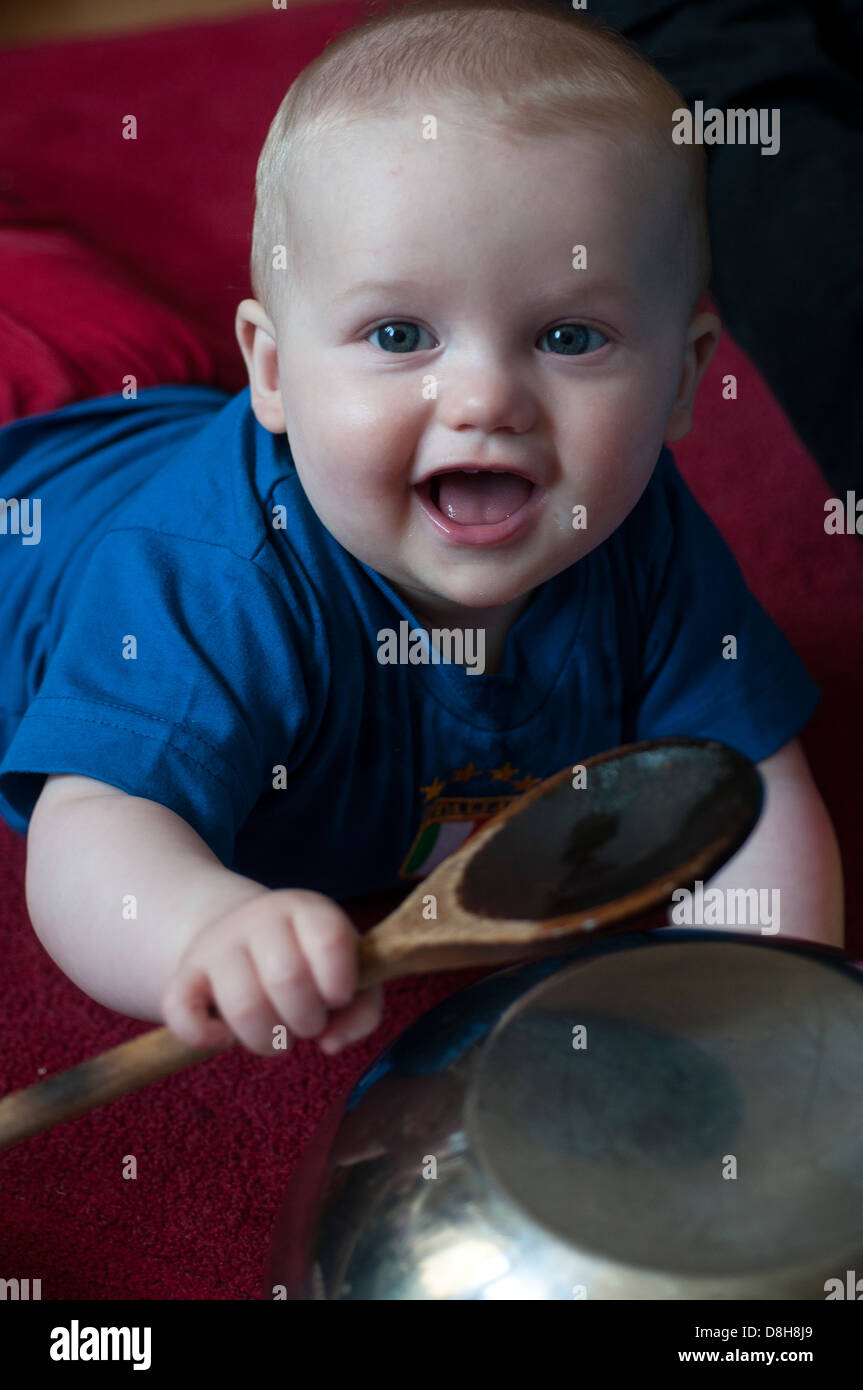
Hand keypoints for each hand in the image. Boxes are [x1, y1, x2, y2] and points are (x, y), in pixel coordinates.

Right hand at [161, 888, 382, 1056]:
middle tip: (306, 1023)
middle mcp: (260, 918)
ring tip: (275, 1035)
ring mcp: (217, 944)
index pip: (330, 940)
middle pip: (287, 980)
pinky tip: (224, 1035)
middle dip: (306, 1021)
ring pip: (243, 1008)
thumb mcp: (348, 974)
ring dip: (268, 1041)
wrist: (242, 938)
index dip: (340, 984)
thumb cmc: (308, 966)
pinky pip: (183, 1014)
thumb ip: (363, 1010)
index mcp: (307, 910)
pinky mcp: (182, 975)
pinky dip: (207, 1038)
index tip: (337, 997)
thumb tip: (330, 1043)